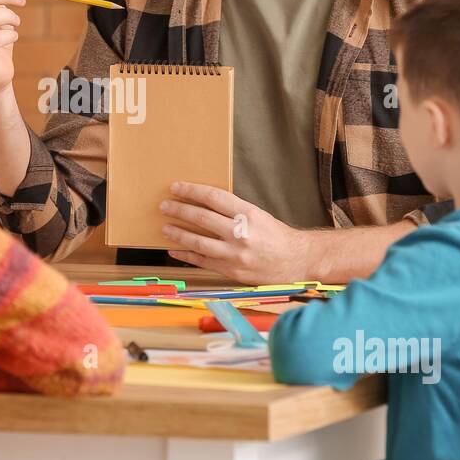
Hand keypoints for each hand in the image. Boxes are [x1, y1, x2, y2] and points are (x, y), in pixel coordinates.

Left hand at [160, 181, 315, 283]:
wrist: (295, 261)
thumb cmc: (275, 235)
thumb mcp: (257, 214)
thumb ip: (232, 210)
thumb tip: (203, 203)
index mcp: (247, 214)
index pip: (213, 198)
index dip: (191, 191)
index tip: (176, 188)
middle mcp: (240, 233)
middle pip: (202, 218)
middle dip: (179, 210)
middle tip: (164, 206)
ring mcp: (234, 254)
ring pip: (198, 242)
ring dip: (178, 234)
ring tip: (165, 228)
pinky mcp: (230, 271)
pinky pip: (202, 262)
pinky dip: (186, 256)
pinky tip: (175, 250)